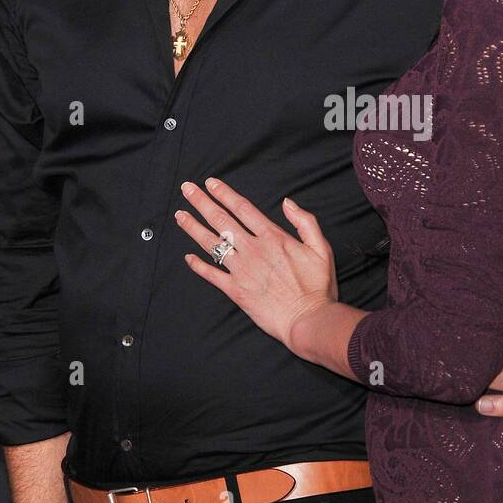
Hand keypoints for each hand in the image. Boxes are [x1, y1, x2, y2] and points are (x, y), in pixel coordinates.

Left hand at [176, 177, 337, 352]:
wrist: (308, 319)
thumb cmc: (318, 287)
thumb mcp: (322, 248)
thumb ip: (305, 222)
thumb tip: (288, 202)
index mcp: (273, 237)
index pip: (243, 208)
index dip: (224, 194)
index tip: (210, 183)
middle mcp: (253, 250)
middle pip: (221, 220)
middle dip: (202, 202)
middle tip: (187, 189)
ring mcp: (241, 270)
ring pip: (211, 244)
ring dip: (193, 227)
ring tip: (180, 215)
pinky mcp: (235, 290)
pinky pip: (211, 275)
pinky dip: (198, 266)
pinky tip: (187, 257)